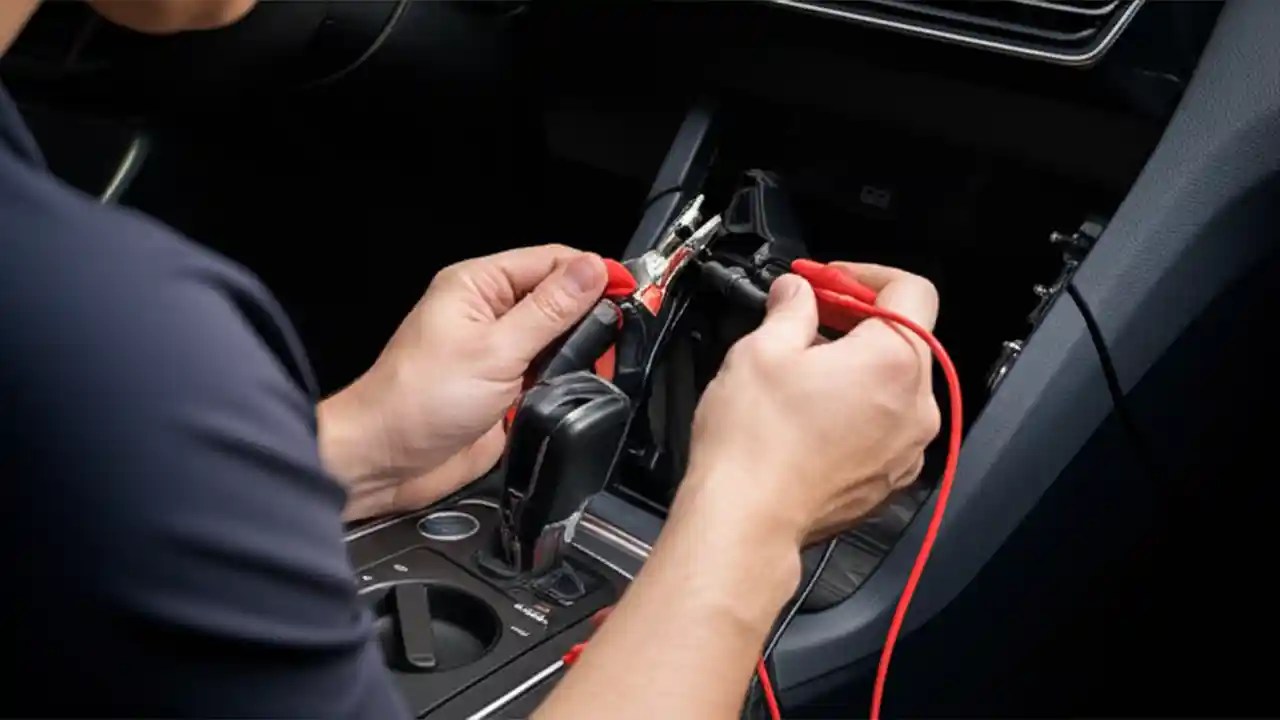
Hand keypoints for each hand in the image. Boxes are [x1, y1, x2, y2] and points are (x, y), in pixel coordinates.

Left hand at [319, 245, 607, 519]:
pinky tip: (578, 389)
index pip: (549, 261)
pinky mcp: (506, 388)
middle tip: (617, 336)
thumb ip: (550, 311)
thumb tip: (591, 269)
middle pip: (559, 298)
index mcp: (478, 286)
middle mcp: (489, 313)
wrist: (388, 461)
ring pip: (559, 339)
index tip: (629, 290)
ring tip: (597, 366)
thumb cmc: (419, 400)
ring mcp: (498, 352)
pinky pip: (549, 374)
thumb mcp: (496, 350)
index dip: (591, 272)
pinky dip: (567, 380)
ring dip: (581, 352)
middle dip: (591, 315)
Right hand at [673, 263, 940, 549]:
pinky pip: (887, 428)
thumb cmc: (753, 441)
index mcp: (894, 362)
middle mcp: (916, 407)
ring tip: (803, 371)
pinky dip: (859, 410)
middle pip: (906, 339)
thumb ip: (791, 309)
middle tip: (807, 318)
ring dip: (858, 367)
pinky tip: (812, 414)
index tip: (828, 280)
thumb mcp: (760, 350)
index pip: (912, 290)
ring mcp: (907, 449)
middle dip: (857, 321)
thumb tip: (796, 293)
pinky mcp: (890, 480)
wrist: (746, 521)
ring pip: (895, 386)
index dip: (866, 275)